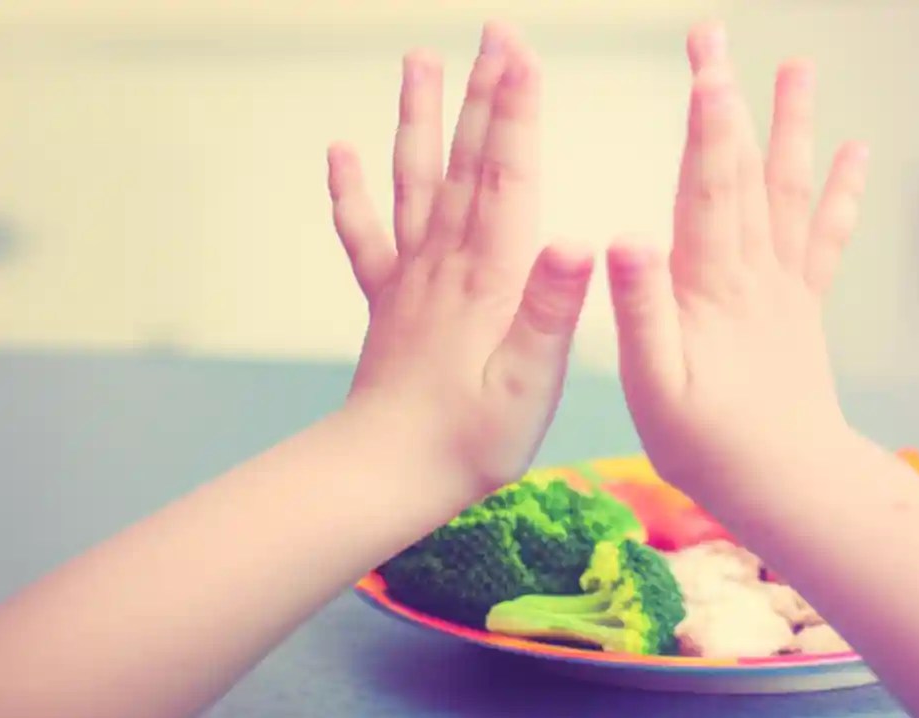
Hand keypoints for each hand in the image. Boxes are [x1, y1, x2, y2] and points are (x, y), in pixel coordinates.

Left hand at [327, 24, 592, 495]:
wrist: (386, 473)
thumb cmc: (470, 439)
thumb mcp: (530, 385)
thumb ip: (551, 313)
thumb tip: (577, 241)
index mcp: (491, 276)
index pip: (507, 176)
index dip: (517, 113)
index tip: (522, 54)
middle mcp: (447, 262)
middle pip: (466, 162)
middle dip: (484, 94)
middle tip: (494, 34)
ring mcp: (412, 277)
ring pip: (414, 181)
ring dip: (418, 118)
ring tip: (418, 61)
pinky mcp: (388, 300)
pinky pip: (365, 235)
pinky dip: (351, 192)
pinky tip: (342, 154)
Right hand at [607, 23, 867, 489]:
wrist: (787, 482)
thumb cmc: (708, 443)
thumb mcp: (654, 385)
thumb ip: (642, 310)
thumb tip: (626, 236)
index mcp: (710, 285)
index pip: (707, 187)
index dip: (706, 124)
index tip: (705, 66)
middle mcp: (754, 271)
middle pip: (745, 168)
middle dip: (731, 98)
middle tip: (713, 36)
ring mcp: (785, 283)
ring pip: (791, 189)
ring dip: (792, 125)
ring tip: (798, 66)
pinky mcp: (802, 302)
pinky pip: (826, 236)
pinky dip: (842, 190)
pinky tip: (855, 151)